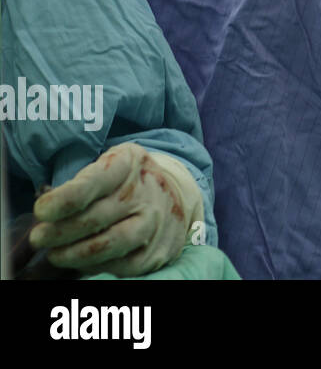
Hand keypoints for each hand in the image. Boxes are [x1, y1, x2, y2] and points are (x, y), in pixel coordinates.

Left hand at [29, 143, 202, 276]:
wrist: (172, 195)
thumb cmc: (126, 181)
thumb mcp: (108, 166)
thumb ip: (79, 184)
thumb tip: (44, 212)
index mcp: (129, 163)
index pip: (95, 182)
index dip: (66, 199)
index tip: (42, 210)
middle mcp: (146, 192)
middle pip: (97, 217)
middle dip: (60, 231)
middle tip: (39, 238)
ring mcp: (155, 222)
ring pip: (110, 244)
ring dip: (75, 254)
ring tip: (55, 255)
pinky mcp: (157, 250)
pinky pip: (121, 265)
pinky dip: (95, 266)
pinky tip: (81, 262)